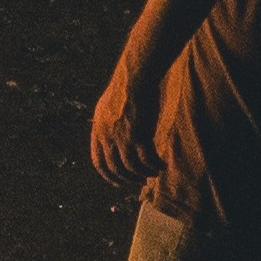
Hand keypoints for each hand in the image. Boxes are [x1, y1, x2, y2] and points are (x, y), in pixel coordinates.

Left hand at [86, 64, 150, 186]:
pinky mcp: (139, 135)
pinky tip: (162, 165)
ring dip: (144, 173)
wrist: (135, 78)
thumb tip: (111, 137)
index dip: (108, 175)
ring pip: (132, 167)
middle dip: (128, 178)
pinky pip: (147, 159)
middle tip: (140, 181)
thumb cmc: (126, 89)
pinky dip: (154, 165)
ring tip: (154, 173)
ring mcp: (122, 137)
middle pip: (116, 168)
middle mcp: (107, 137)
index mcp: (98, 130)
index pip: (98, 161)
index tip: (118, 182)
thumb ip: (106, 124)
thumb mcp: (107, 108)